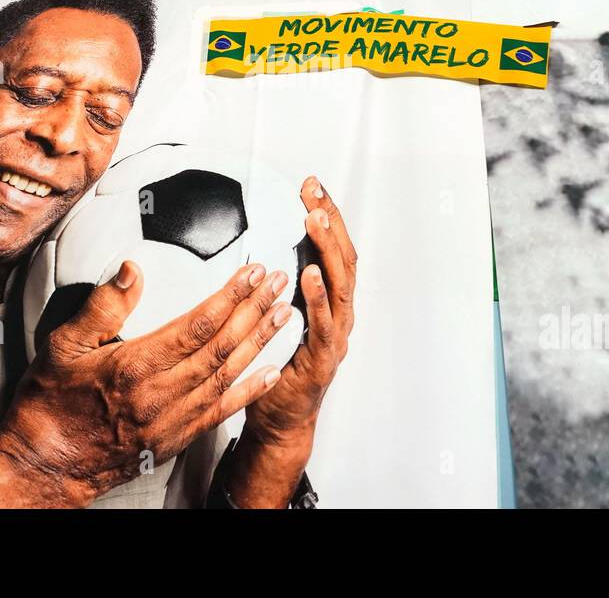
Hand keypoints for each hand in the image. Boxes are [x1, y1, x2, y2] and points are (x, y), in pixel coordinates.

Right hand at [0, 260, 292, 504]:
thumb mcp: (61, 345)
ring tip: (283, 315)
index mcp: (134, 366)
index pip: (197, 324)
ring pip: (228, 375)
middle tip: (279, 284)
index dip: (231, 296)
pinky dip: (250, 391)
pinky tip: (270, 372)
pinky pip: (222, 412)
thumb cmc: (51, 404)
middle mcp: (159, 395)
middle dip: (255, 310)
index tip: (252, 273)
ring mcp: (172, 420)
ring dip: (260, 342)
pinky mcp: (176, 439)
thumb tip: (131, 270)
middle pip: (221, 346)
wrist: (47, 463)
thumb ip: (101, 306)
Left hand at [242, 177, 356, 447]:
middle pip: (343, 259)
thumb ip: (281, 284)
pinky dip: (318, 296)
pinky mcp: (322, 359)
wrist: (281, 421)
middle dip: (331, 222)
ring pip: (340, 285)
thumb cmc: (278, 368)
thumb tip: (265, 245)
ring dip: (328, 249)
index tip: (312, 187)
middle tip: (315, 193)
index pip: (334, 250)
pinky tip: (309, 273)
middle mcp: (340, 315)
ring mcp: (335, 337)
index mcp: (330, 302)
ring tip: (315, 220)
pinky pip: (324, 324)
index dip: (327, 217)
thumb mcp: (279, 315)